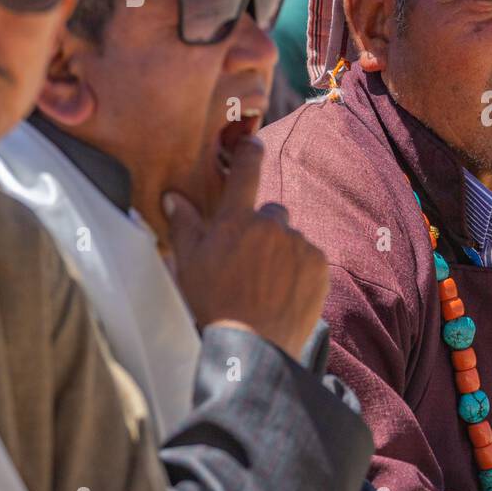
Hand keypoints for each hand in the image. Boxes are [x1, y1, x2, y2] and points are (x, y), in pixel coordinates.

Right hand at [162, 136, 326, 361]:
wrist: (252, 347)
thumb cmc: (212, 305)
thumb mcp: (188, 265)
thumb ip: (183, 226)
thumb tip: (172, 197)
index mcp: (236, 221)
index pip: (245, 172)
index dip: (248, 152)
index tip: (252, 142)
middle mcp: (271, 225)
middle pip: (270, 214)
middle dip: (262, 230)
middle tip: (249, 263)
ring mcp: (298, 245)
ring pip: (290, 239)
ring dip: (281, 253)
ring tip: (265, 286)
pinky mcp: (319, 265)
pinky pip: (308, 258)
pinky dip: (299, 270)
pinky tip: (283, 293)